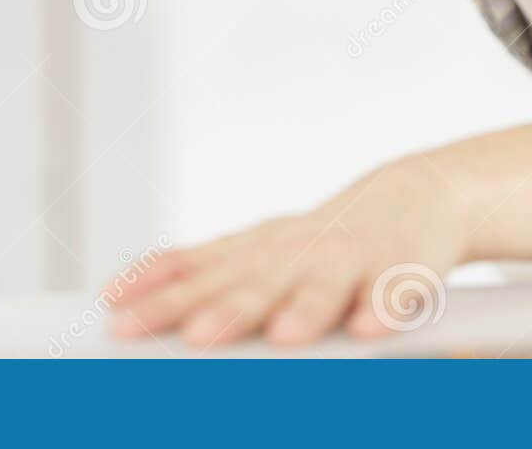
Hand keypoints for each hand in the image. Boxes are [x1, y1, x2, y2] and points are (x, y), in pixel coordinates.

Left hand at [109, 158, 469, 346]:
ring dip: (303, 309)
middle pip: (256, 283)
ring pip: (324, 286)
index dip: (158, 289)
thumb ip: (198, 271)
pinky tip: (368, 327)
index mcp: (257, 251)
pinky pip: (393, 291)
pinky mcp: (401, 271)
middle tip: (194, 336)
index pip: (198, 269)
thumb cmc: (323, 237)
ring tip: (283, 337)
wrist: (414, 194)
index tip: (117, 311)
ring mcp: (350, 260)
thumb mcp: (256, 248)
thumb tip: (119, 295)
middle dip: (225, 311)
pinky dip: (382, 307)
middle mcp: (297, 253)